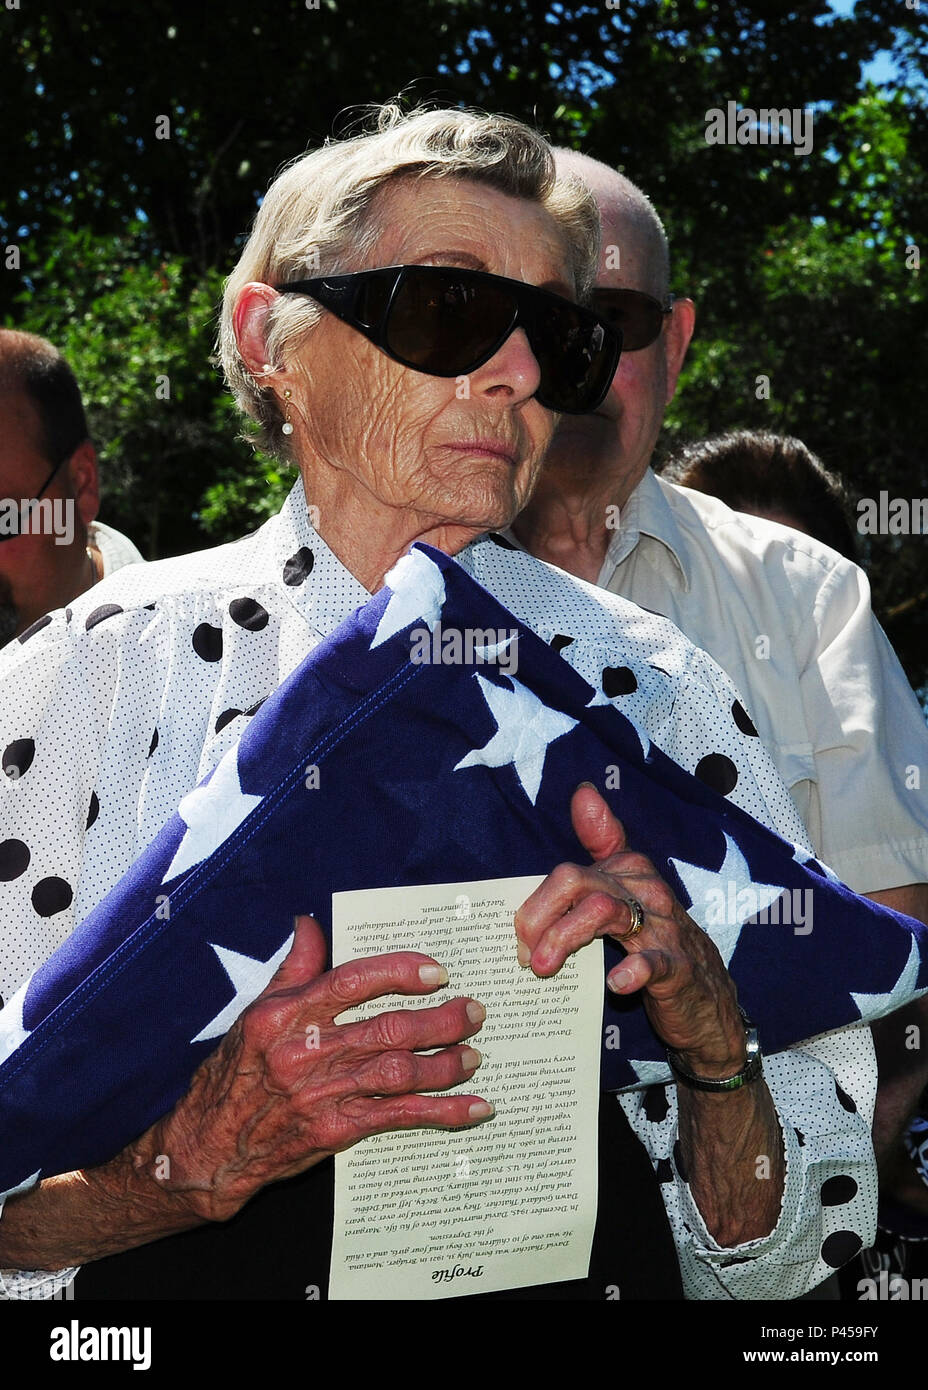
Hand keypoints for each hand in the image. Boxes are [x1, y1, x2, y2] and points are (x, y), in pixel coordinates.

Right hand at [148, 916, 489, 1220]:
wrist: (208, 1148)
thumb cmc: (234, 1074)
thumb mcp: (255, 1012)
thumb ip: (294, 968)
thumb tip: (310, 922)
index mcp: (287, 1014)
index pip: (354, 980)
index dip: (401, 972)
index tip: (437, 971)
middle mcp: (307, 1051)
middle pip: (389, 1028)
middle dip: (441, 1019)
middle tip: (474, 1011)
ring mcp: (323, 1094)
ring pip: (400, 1072)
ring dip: (446, 1063)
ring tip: (474, 1054)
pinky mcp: (336, 1132)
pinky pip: (400, 1117)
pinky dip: (443, 1112)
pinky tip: (476, 1108)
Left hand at [514, 784, 744, 1076]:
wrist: (706, 996)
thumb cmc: (657, 938)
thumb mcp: (628, 888)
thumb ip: (604, 840)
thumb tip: (584, 791)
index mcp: (627, 870)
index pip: (570, 872)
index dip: (537, 899)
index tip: (517, 929)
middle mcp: (644, 890)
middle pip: (577, 884)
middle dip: (539, 917)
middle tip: (522, 955)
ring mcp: (663, 928)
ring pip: (604, 911)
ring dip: (564, 937)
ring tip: (542, 967)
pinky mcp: (678, 967)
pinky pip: (653, 962)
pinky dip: (632, 971)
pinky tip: (615, 983)